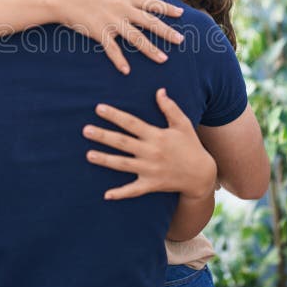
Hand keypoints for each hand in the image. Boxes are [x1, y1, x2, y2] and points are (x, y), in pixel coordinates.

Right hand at [50, 0, 184, 73]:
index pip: (151, 3)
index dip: (167, 9)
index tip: (181, 14)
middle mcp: (122, 9)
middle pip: (149, 22)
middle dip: (167, 32)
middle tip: (181, 40)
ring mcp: (112, 22)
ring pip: (136, 38)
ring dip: (151, 50)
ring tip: (163, 59)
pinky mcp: (100, 32)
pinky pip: (112, 49)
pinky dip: (119, 60)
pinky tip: (126, 71)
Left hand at [82, 88, 216, 199]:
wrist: (201, 174)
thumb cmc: (191, 146)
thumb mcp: (183, 124)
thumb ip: (170, 108)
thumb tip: (160, 91)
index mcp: (156, 136)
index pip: (131, 123)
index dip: (115, 115)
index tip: (99, 108)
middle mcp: (151, 152)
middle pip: (122, 143)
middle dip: (103, 136)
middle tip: (86, 130)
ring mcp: (150, 170)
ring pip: (123, 164)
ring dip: (105, 160)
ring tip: (89, 154)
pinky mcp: (151, 185)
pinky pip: (133, 190)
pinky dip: (120, 194)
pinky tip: (107, 195)